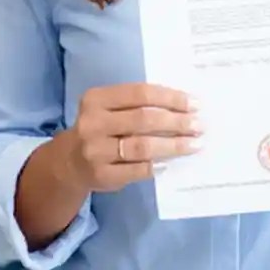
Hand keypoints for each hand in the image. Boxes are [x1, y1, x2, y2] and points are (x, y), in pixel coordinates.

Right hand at [65, 82, 202, 192]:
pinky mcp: (101, 175)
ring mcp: (95, 151)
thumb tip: (184, 107)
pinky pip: (137, 169)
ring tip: (194, 144)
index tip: (194, 104)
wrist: (70, 162)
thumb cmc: (101, 128)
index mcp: (96, 99)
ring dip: (173, 145)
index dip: (170, 98)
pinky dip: (157, 166)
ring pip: (142, 146)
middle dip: (176, 122)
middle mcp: (92, 123)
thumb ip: (137, 105)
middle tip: (199, 125)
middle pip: (143, 119)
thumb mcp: (109, 109)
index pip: (140, 94)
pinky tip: (172, 162)